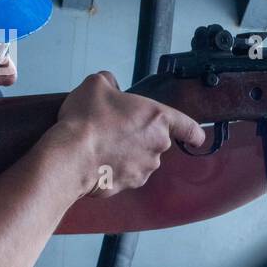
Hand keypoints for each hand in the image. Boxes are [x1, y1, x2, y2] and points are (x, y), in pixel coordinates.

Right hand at [52, 72, 206, 197]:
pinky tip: (95, 159)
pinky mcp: (126, 185)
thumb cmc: (88, 120)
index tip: (195, 138)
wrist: (71, 155)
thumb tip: (110, 85)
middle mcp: (157, 147)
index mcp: (158, 120)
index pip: (190, 129)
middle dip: (139, 136)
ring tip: (101, 143)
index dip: (193, 133)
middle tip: (115, 128)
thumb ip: (110, 81)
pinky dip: (112, 169)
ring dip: (126, 154)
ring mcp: (143, 169)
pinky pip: (123, 175)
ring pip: (139, 160)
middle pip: (156, 142)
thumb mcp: (97, 84)